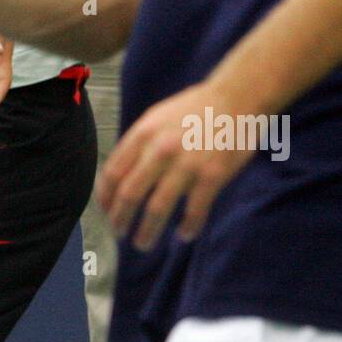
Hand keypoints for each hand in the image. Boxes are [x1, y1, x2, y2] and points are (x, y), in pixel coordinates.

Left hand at [97, 80, 261, 250]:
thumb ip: (138, 143)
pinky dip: (188, 227)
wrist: (235, 98)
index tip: (105, 210)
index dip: (105, 196)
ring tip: (142, 242)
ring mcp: (186, 165)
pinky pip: (194, 211)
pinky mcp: (212, 176)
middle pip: (130, 194)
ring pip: (157, 208)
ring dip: (147, 231)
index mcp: (143, 134)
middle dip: (120, 218)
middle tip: (119, 233)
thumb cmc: (193, 108)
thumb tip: (120, 175)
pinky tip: (184, 234)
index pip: (113, 172)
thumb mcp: (156, 117)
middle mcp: (160, 150)